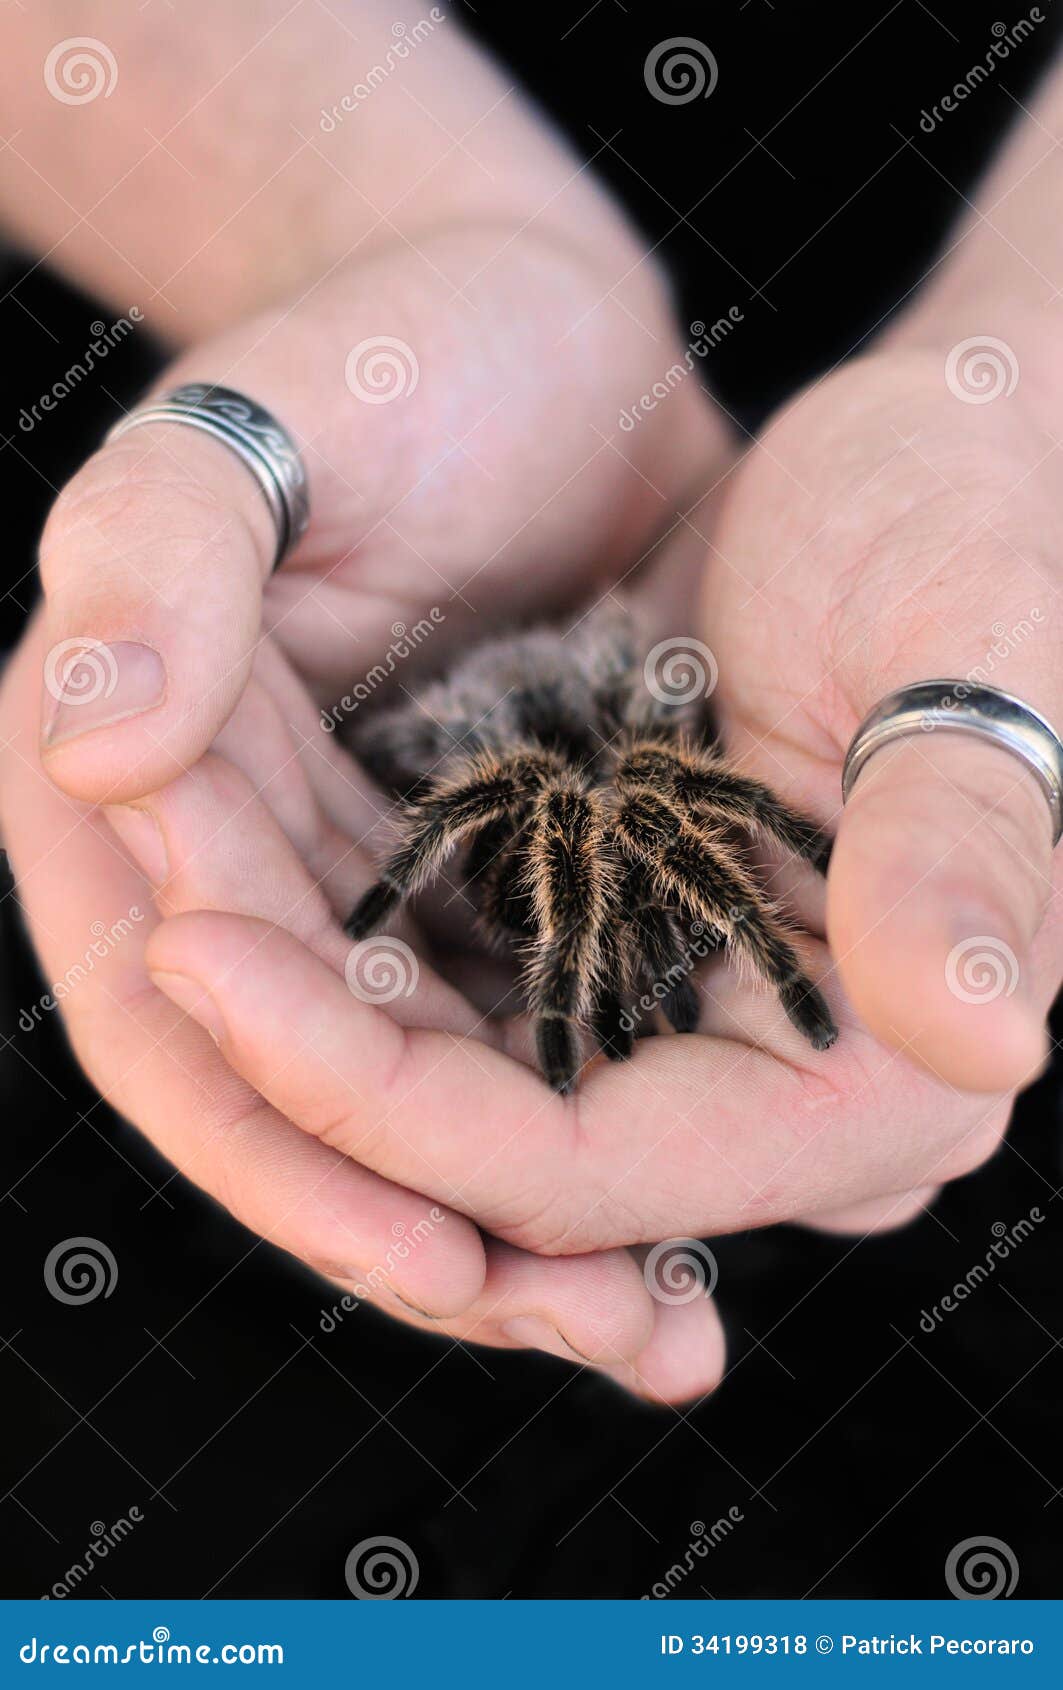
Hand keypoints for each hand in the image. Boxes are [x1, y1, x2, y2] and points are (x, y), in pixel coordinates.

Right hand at [2, 221, 728, 1399]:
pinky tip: (698, 1203)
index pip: (183, 1023)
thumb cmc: (383, 348)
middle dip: (440, 1235)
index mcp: (130, 789)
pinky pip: (524, 1025)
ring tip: (664, 1325)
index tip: (439, 1257)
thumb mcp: (254, 422)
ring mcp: (366, 876)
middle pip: (310, 1100)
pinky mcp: (484, 867)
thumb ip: (156, 563)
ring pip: (428, 1090)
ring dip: (534, 1221)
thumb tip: (87, 751)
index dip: (300, 1154)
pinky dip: (593, 1119)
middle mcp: (239, 860)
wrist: (539, 329)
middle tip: (602, 1335)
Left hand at [135, 339, 1061, 1260]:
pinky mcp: (645, 963)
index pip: (591, 1170)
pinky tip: (249, 897)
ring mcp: (710, 1037)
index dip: (387, 1109)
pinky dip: (364, 972)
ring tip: (175, 913)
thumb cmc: (965, 525)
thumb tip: (991, 1043)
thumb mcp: (973, 648)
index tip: (199, 963)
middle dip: (318, 1082)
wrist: (924, 462)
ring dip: (317, 1030)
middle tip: (160, 939)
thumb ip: (966, 845)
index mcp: (893, 1077)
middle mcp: (799, 1096)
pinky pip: (476, 1014)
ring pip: (470, 1102)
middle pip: (503, 1168)